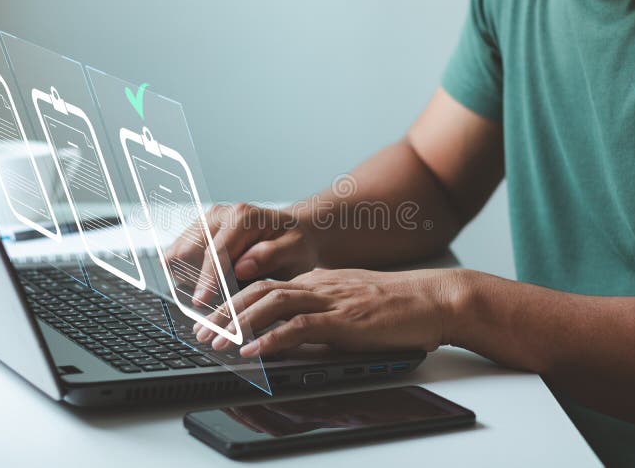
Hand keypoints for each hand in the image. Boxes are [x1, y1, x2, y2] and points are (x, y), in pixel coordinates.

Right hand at [165, 203, 318, 305]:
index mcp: (242, 217)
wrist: (291, 234)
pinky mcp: (198, 232)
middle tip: (209, 304)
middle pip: (188, 250)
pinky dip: (187, 273)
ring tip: (212, 294)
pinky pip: (179, 255)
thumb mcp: (295, 250)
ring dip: (187, 277)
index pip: (216, 251)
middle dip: (193, 279)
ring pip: (178, 252)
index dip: (207, 279)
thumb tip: (242, 267)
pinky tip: (207, 285)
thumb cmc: (294, 244)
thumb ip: (270, 256)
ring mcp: (206, 222)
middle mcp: (220, 214)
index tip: (200, 301)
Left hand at [194, 268, 463, 356]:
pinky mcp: (344, 318)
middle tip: (199, 332)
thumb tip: (291, 333)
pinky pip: (299, 327)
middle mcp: (318, 286)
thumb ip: (320, 314)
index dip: (234, 301)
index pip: (265, 286)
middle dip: (225, 312)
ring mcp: (330, 299)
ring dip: (238, 325)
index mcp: (317, 282)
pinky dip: (271, 338)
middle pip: (258, 292)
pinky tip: (253, 351)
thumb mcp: (349, 305)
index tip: (212, 318)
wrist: (434, 299)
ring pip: (271, 304)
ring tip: (215, 343)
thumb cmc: (398, 305)